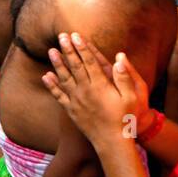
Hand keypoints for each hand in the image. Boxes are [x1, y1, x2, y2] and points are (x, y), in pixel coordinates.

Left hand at [41, 31, 150, 148]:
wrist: (111, 141)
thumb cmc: (125, 118)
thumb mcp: (132, 97)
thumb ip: (124, 77)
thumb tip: (120, 58)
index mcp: (100, 86)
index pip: (89, 62)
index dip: (82, 47)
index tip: (76, 35)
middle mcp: (85, 91)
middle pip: (75, 66)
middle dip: (68, 50)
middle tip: (61, 36)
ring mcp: (76, 100)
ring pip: (64, 78)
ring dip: (57, 63)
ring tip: (51, 51)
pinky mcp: (71, 110)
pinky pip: (59, 95)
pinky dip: (52, 85)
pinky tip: (46, 76)